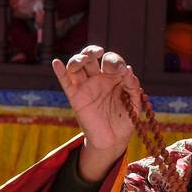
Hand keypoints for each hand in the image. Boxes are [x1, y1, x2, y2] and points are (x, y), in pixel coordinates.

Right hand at [52, 47, 142, 182]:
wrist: (113, 140)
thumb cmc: (125, 120)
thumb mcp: (134, 104)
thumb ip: (132, 87)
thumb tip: (128, 70)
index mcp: (114, 77)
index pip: (111, 60)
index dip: (115, 61)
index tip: (121, 71)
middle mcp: (98, 78)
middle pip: (90, 57)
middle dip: (92, 51)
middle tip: (98, 53)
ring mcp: (86, 86)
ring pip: (76, 65)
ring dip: (78, 59)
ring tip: (84, 60)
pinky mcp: (75, 97)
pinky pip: (65, 82)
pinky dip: (60, 72)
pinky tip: (56, 62)